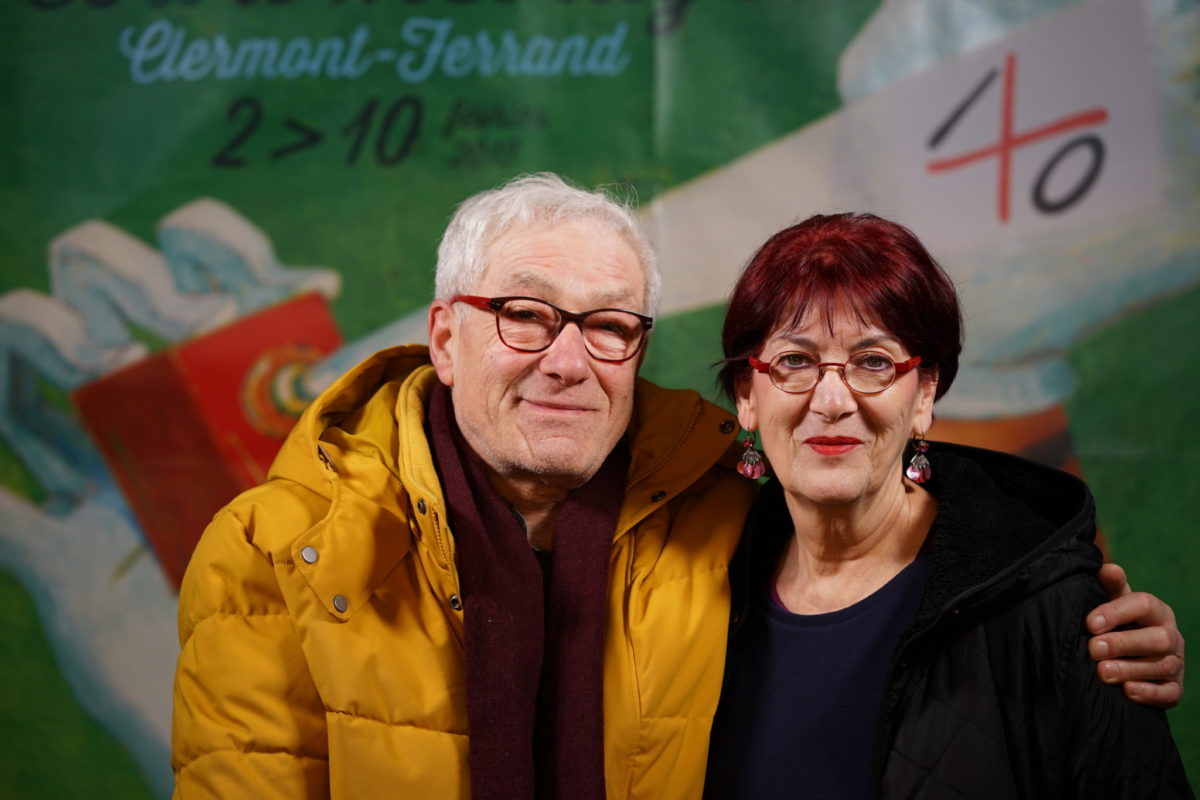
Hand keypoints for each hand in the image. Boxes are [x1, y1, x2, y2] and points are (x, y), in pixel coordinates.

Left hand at [1087, 563, 1184, 708]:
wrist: (1130, 656)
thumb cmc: (1118, 624)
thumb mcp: (1114, 602)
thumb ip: (1110, 586)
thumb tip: (1107, 569)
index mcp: (1157, 611)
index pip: (1143, 604)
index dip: (1116, 612)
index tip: (1090, 623)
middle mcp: (1171, 636)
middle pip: (1158, 638)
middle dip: (1124, 644)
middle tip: (1093, 649)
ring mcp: (1176, 663)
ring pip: (1162, 666)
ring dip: (1131, 669)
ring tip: (1102, 672)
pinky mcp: (1174, 689)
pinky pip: (1170, 693)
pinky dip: (1150, 693)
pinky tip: (1128, 691)